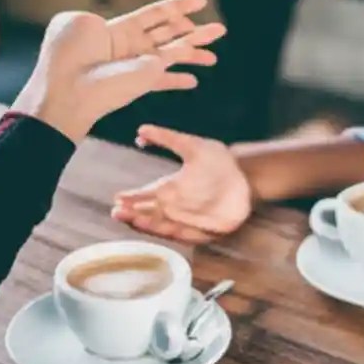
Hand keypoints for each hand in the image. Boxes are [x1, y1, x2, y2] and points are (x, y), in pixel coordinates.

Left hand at [13, 0, 225, 141]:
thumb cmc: (66, 55)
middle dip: (194, 30)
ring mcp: (139, 64)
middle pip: (170, 34)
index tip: (200, 0)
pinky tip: (195, 80)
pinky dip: (180, 77)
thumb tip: (103, 26)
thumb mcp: (76, 23)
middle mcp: (130, 48)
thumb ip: (95, 19)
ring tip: (218, 47)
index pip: (152, 15)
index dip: (177, 7)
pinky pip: (169, 71)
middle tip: (219, 29)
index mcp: (114, 32)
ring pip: (176, 51)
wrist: (68, 86)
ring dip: (198, 48)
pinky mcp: (146, 77)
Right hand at [110, 124, 251, 242]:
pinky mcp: (205, 230)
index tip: (117, 198)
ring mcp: (189, 219)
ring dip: (147, 224)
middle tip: (116, 212)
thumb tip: (140, 130)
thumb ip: (166, 138)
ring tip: (132, 220)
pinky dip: (172, 233)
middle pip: (150, 213)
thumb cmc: (219, 161)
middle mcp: (176, 206)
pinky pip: (185, 234)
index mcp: (171, 188)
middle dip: (133, 214)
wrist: (247, 175)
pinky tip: (161, 230)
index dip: (132, 198)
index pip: (146, 195)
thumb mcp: (191, 146)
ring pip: (163, 225)